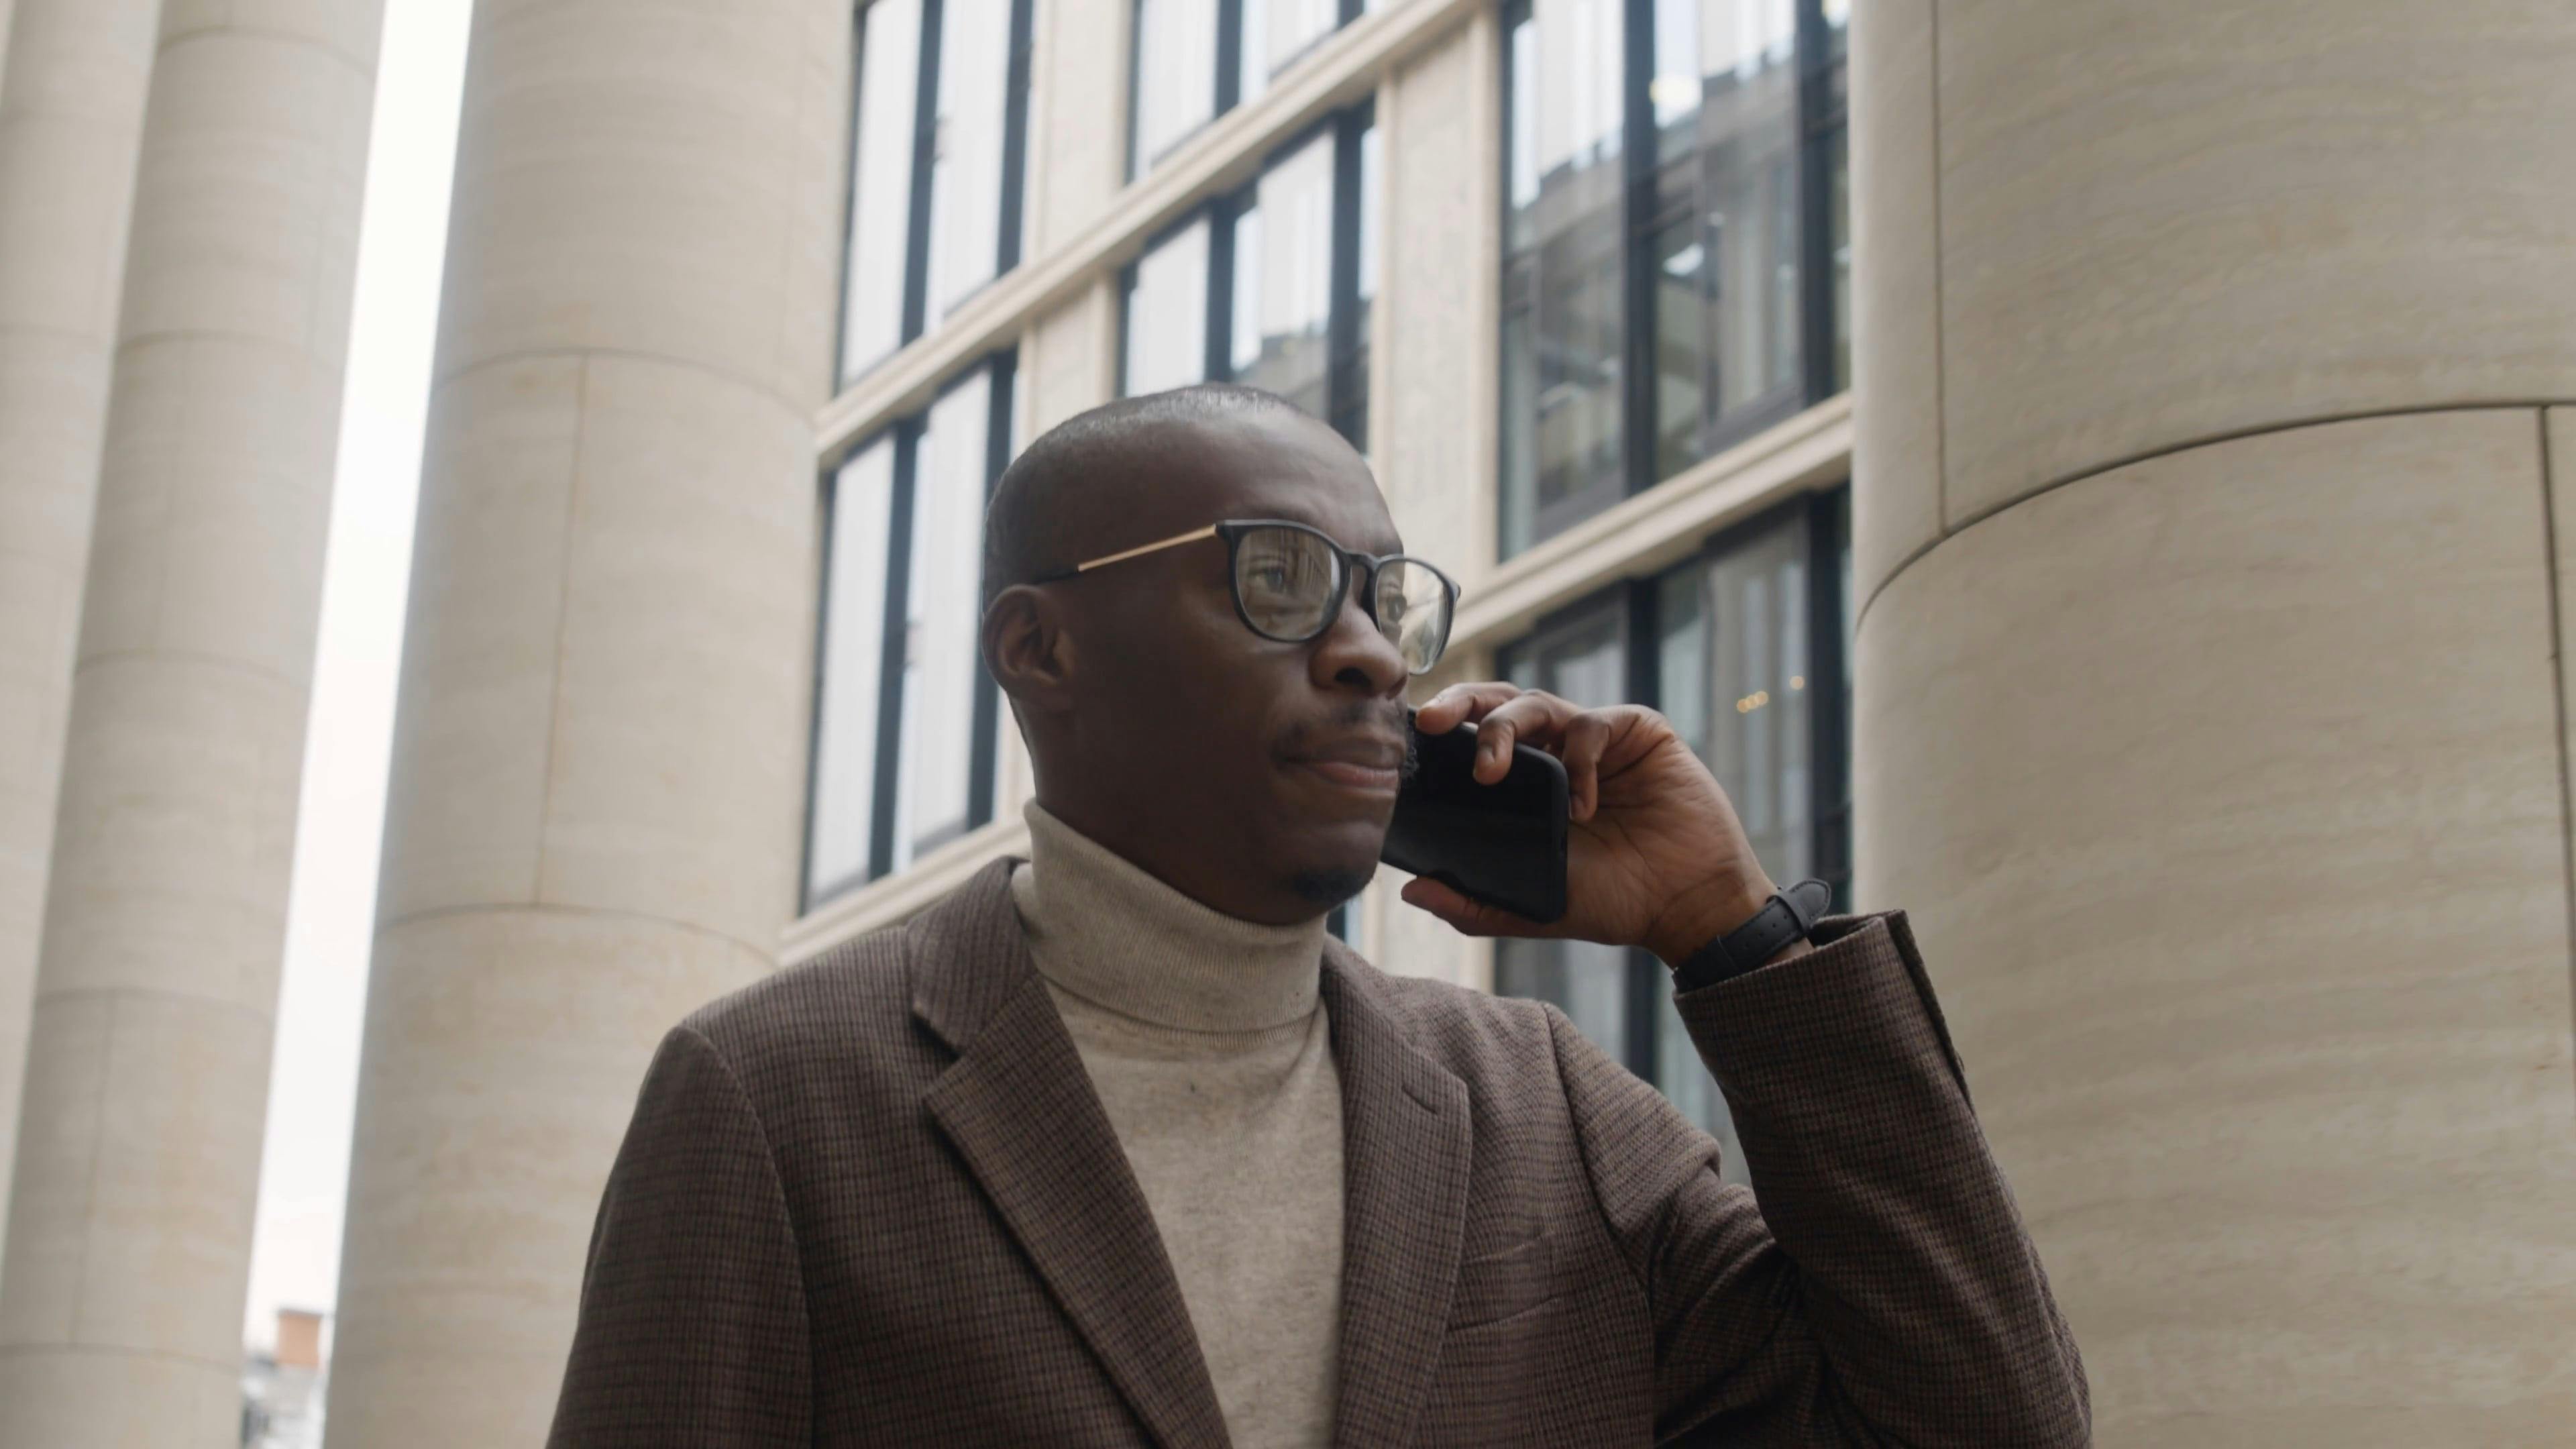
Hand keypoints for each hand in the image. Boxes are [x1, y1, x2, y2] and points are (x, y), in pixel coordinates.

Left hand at [1400, 683, 1809, 969]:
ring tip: (1491, 772)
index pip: (1475, 739)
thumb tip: (1412, 892)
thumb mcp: (1534, 907)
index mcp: (1527, 784)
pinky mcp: (1637, 731)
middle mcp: (1555, 752)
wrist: (1687, 905)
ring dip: (1506, 729)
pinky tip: (1585, 806)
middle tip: (1434, 722)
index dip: (1445, 731)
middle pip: (1497, 704)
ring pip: (1536, 703)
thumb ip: (1474, 904)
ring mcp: (1596, 739)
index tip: (1410, 737)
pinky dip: (1579, 760)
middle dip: (1460, 705)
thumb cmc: (1616, 902)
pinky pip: (1592, 725)